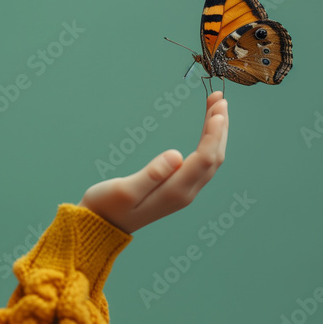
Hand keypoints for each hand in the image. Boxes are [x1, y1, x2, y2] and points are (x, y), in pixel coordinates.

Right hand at [79, 91, 228, 233]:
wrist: (102, 224)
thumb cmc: (108, 205)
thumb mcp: (125, 190)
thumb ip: (152, 174)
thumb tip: (176, 155)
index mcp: (175, 191)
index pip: (204, 158)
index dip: (213, 133)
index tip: (216, 110)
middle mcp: (185, 192)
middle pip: (214, 157)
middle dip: (220, 127)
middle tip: (220, 99)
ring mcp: (183, 191)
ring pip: (210, 160)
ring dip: (216, 133)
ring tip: (216, 107)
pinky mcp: (177, 188)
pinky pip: (201, 162)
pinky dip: (207, 142)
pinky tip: (206, 130)